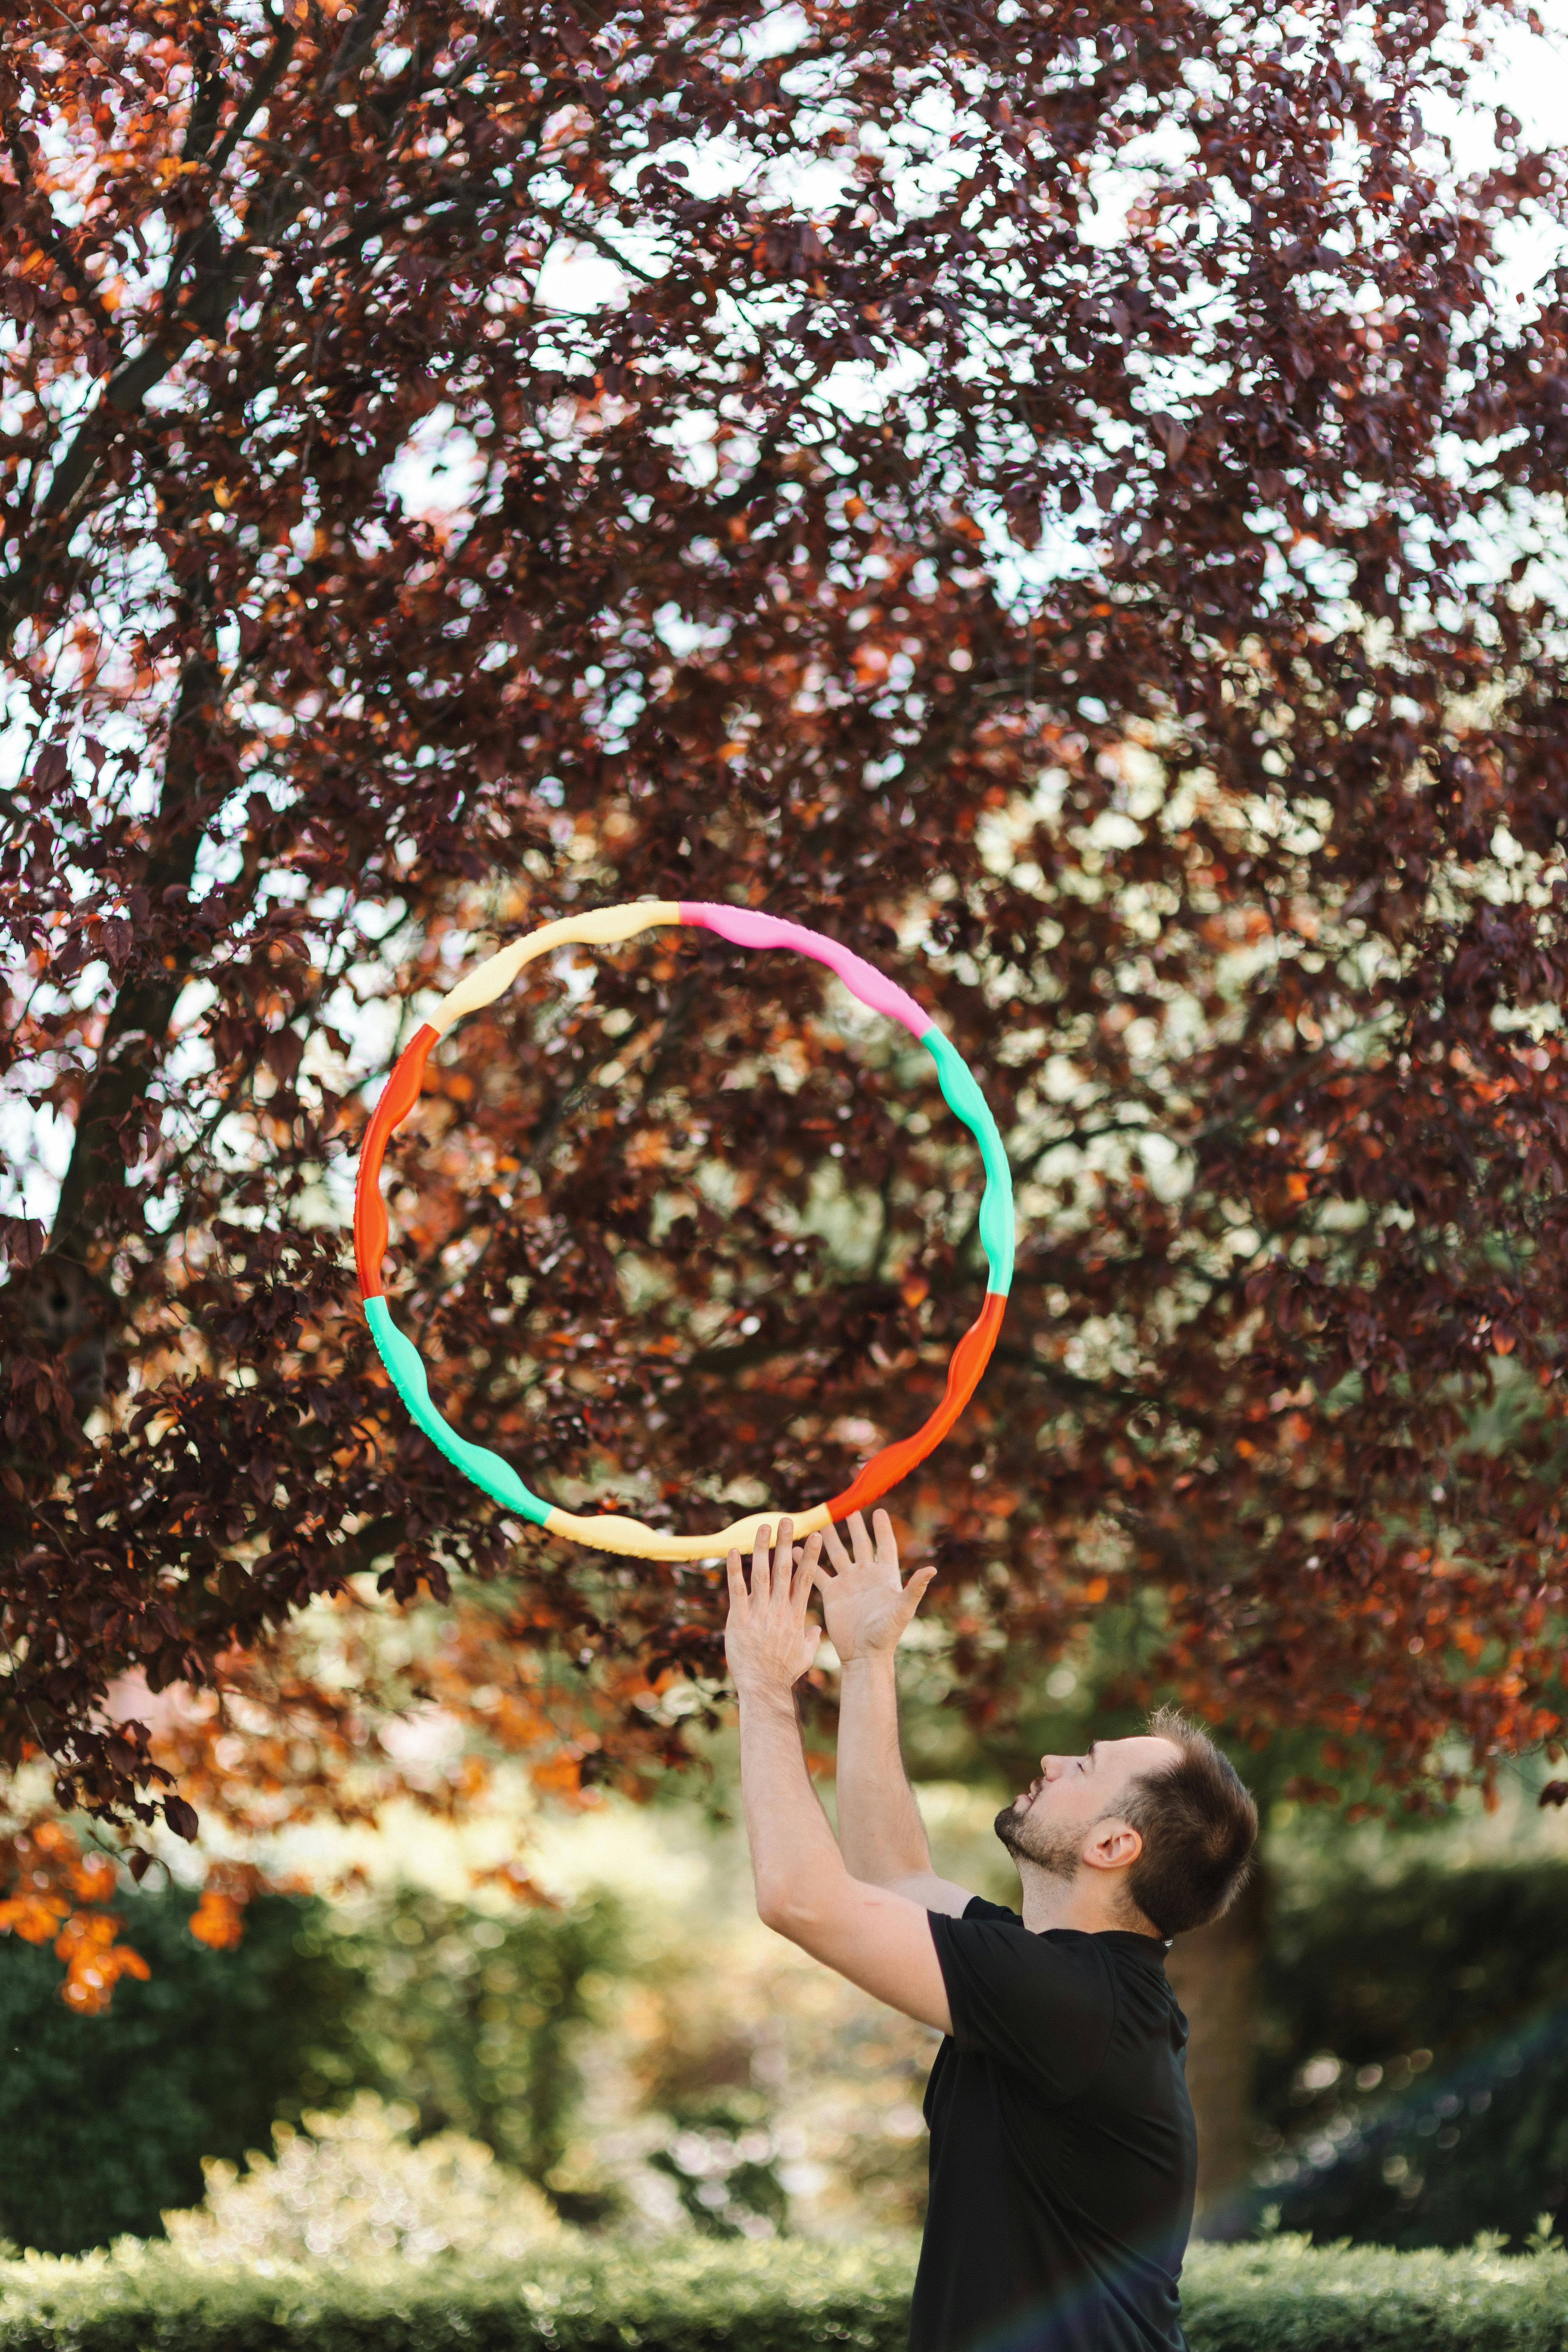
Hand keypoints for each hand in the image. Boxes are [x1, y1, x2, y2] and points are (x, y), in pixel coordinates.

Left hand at [725, 1518, 823, 1696]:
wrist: (763, 1687)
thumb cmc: (784, 1673)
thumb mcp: (805, 1655)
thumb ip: (810, 1638)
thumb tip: (815, 1627)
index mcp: (795, 1615)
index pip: (805, 1578)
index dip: (809, 1556)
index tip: (814, 1536)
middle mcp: (778, 1609)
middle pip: (784, 1569)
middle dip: (786, 1543)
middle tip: (787, 1520)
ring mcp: (758, 1612)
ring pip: (761, 1574)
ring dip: (762, 1549)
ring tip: (763, 1527)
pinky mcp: (739, 1618)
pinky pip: (736, 1589)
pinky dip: (734, 1570)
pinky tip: (733, 1551)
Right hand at [805, 1509, 935, 1665]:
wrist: (863, 1655)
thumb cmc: (886, 1635)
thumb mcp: (902, 1610)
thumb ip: (914, 1588)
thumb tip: (932, 1569)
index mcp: (885, 1576)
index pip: (884, 1546)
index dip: (882, 1529)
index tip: (878, 1511)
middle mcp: (866, 1575)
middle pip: (859, 1544)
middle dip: (854, 1526)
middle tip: (847, 1507)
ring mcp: (848, 1583)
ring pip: (837, 1554)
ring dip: (829, 1538)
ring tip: (822, 1522)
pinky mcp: (832, 1593)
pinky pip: (818, 1572)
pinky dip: (807, 1560)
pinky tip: (797, 1549)